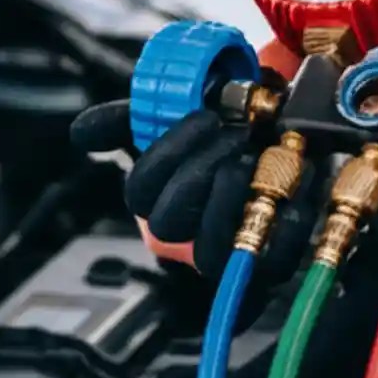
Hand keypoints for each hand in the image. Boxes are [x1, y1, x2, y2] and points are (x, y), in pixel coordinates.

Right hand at [69, 98, 323, 288]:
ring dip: (231, 198)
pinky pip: (273, 261)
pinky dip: (288, 224)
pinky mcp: (271, 266)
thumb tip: (81, 132)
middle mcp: (185, 234)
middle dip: (198, 173)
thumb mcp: (180, 111)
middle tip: (233, 134)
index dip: (168, 152)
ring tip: (255, 157)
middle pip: (167, 223)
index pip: (140, 191)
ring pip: (210, 249)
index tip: (205, 116)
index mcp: (158, 198)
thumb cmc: (230, 125)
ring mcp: (226, 253)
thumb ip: (132, 118)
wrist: (288, 134)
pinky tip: (297, 186)